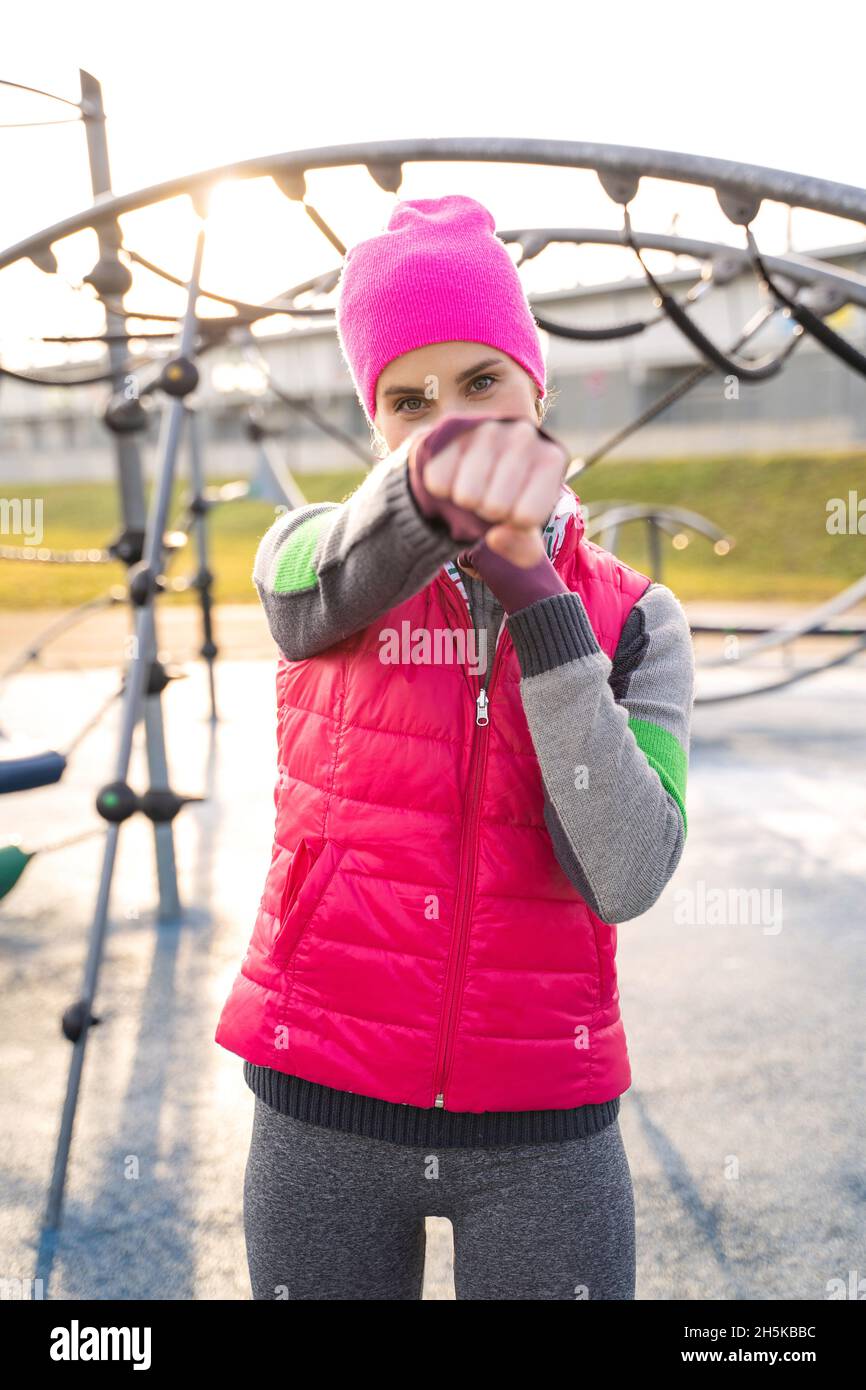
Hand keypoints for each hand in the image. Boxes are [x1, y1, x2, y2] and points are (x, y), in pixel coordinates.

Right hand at [421, 417, 567, 551]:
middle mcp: (524, 434)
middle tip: (489, 495)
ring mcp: (487, 427)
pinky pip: (439, 482)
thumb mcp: (522, 530)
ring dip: (464, 501)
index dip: (513, 522)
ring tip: (473, 484)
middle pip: (495, 507)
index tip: (514, 506)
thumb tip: (496, 538)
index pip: (526, 517)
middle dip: (487, 511)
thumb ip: (523, 550)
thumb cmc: (503, 499)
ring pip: (466, 496)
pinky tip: (453, 472)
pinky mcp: (451, 428)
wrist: (467, 466)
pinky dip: (442, 488)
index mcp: (552, 459)